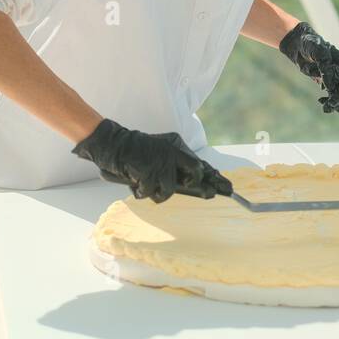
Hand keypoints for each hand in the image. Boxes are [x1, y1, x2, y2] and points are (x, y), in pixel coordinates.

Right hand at [72, 118, 231, 201]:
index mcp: (175, 148)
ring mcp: (160, 164)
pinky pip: (149, 192)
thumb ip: (175, 164)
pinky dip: (141, 190)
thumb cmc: (136, 149)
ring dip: (156, 191)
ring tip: (147, 182)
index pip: (199, 165)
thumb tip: (191, 182)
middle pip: (193, 177)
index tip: (225, 188)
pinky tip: (135, 180)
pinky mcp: (148, 173)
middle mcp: (171, 155)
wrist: (113, 144)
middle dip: (198, 188)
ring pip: (168, 191)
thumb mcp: (160, 150)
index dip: (212, 178)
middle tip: (205, 194)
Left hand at [278, 21, 338, 112]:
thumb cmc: (309, 43)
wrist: (299, 44)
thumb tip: (329, 86)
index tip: (332, 102)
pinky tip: (321, 101)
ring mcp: (338, 78)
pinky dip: (331, 103)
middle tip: (330, 107)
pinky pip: (336, 97)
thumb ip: (324, 66)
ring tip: (325, 108)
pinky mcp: (330, 83)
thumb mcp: (316, 50)